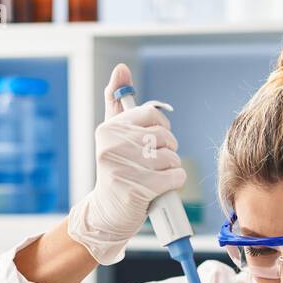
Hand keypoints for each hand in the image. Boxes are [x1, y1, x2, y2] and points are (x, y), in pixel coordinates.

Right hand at [66, 64, 186, 264]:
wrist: (107, 214)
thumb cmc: (116, 173)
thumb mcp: (113, 136)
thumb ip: (116, 102)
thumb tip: (121, 68)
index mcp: (109, 129)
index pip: (152, 114)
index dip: (161, 129)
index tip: (154, 143)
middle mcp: (113, 145)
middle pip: (165, 137)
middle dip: (167, 152)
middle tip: (153, 165)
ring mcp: (124, 166)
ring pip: (172, 157)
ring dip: (170, 170)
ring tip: (154, 178)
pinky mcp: (138, 187)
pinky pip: (175, 176)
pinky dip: (174, 183)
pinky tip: (161, 189)